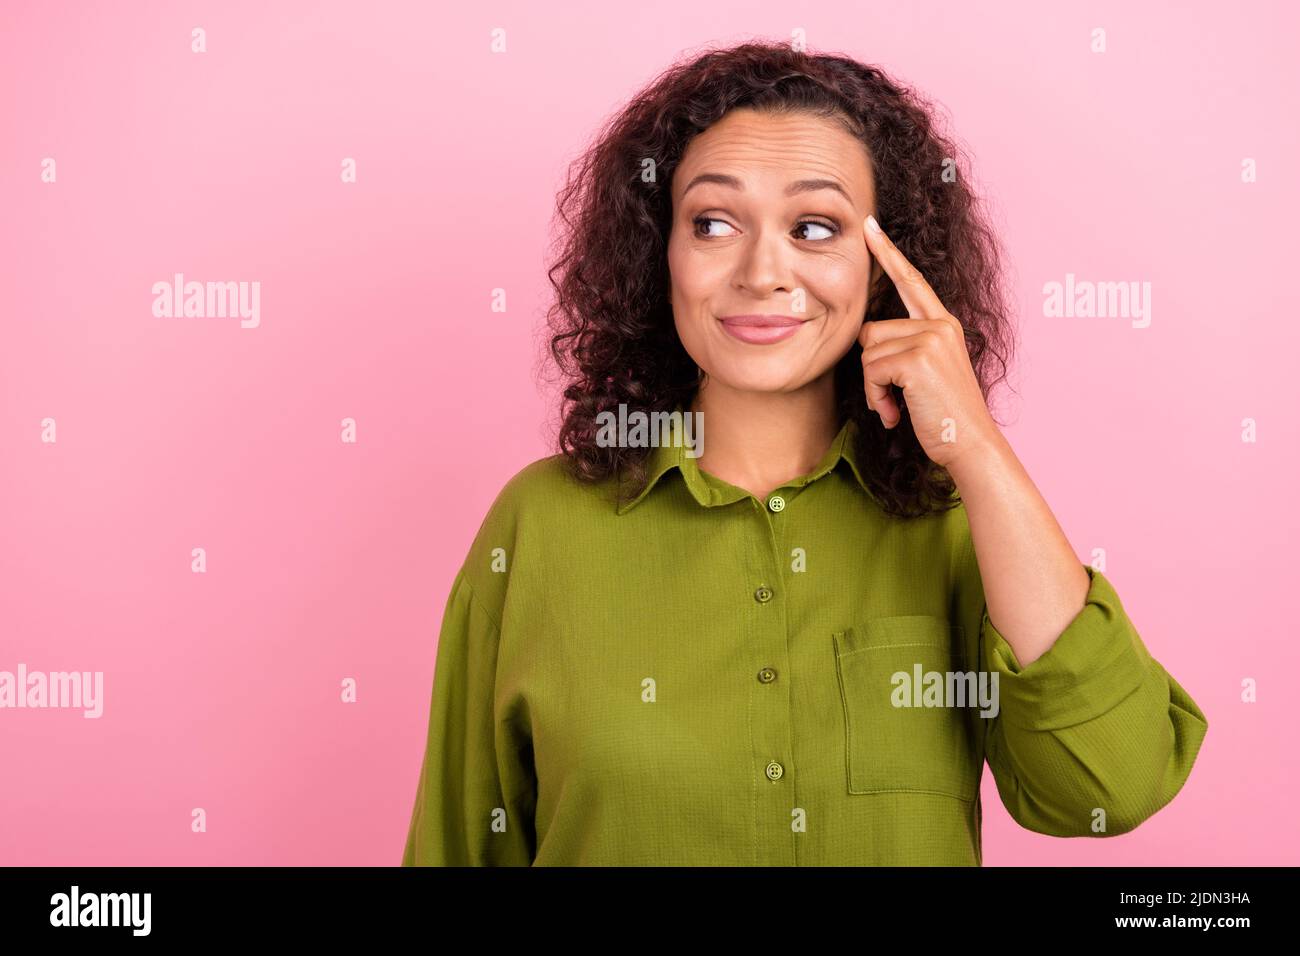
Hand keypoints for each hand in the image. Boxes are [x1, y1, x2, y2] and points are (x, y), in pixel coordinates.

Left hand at [859, 214, 999, 469]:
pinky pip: (871, 370)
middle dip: (872, 370)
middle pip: (871, 330)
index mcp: (943, 325)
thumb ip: (906, 348)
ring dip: (874, 388)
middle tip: (894, 399)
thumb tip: (867, 339)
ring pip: (868, 352)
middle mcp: (939, 325)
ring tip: (899, 407)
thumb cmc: (944, 418)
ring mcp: (930, 339)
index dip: (887, 254)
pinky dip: (876, 398)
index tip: (869, 226)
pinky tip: (897, 414)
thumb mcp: (927, 374)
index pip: (910, 282)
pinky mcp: (917, 358)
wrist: (970, 445)